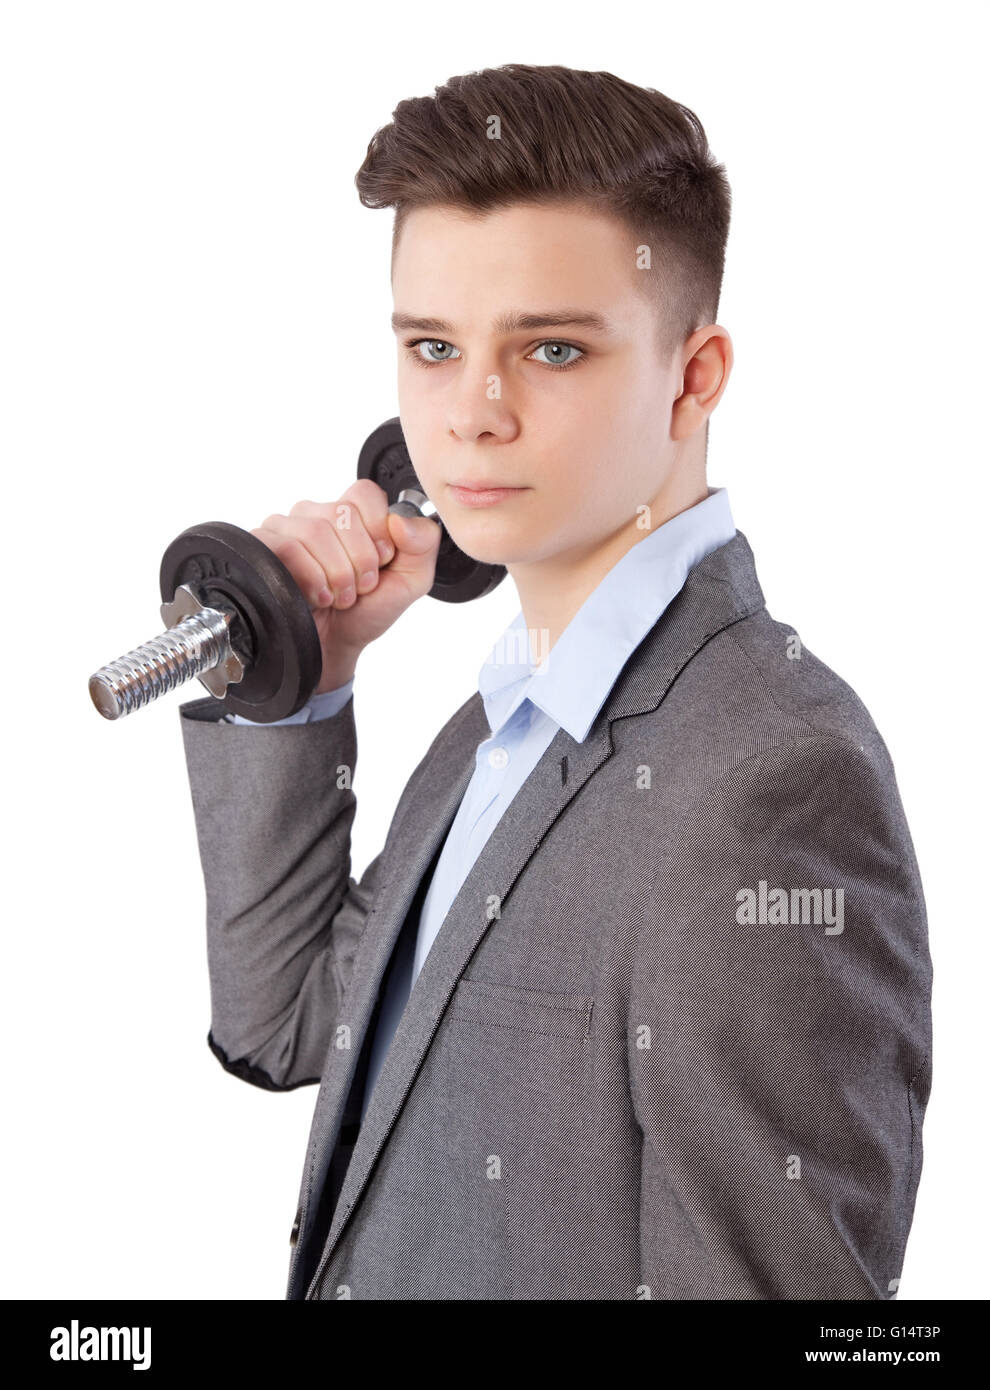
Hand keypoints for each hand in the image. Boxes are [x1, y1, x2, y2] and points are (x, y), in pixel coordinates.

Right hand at [250, 479, 441, 691]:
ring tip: (340, 596)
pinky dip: (311, 578)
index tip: (382, 560)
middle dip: (360, 560)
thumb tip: (399, 521)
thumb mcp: (411, 580)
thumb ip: (422, 544)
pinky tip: (318, 596)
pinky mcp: (264, 546)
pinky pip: (287, 548)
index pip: (364, 493)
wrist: (335, 646)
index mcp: (354, 513)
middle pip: (342, 512)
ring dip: (336, 574)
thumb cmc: (368, 610)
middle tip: (360, 587)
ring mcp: (287, 527)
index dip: (378, 529)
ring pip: (315, 531)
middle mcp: (318, 513)